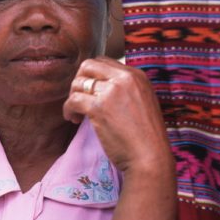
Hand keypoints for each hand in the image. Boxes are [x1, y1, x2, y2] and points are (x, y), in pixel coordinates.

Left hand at [63, 56, 173, 175]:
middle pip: (88, 65)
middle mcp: (125, 78)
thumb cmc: (146, 136)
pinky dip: (68, 109)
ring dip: (72, 97)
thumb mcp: (143, 102)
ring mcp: (111, 92)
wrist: (150, 156)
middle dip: (79, 80)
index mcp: (137, 75)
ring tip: (76, 113)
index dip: (92, 75)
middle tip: (78, 97)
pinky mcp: (99, 108)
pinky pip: (73, 100)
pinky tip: (73, 119)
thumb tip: (100, 87)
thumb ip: (125, 90)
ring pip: (78, 83)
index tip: (90, 90)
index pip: (104, 62)